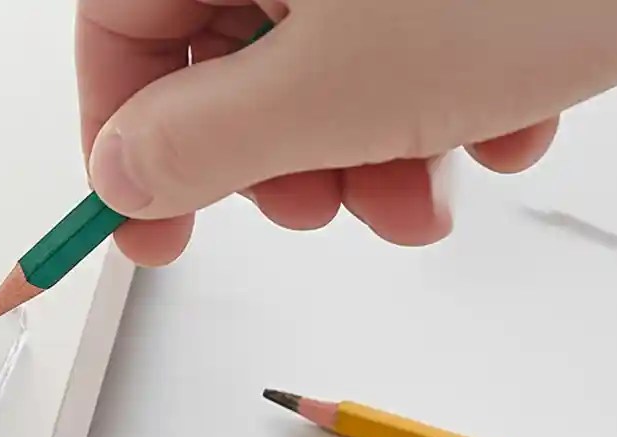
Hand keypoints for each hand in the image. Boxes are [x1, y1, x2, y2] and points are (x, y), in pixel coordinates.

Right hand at [78, 0, 616, 262]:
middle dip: (273, 160)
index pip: (116, 31)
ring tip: (423, 192)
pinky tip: (499, 125)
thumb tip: (122, 176)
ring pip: (318, 64)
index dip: (121, 140)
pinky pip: (401, 42)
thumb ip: (201, 144)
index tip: (146, 226)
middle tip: (315, 208)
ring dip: (362, 154)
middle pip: (221, 55)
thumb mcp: (336, 88)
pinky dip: (437, 105)